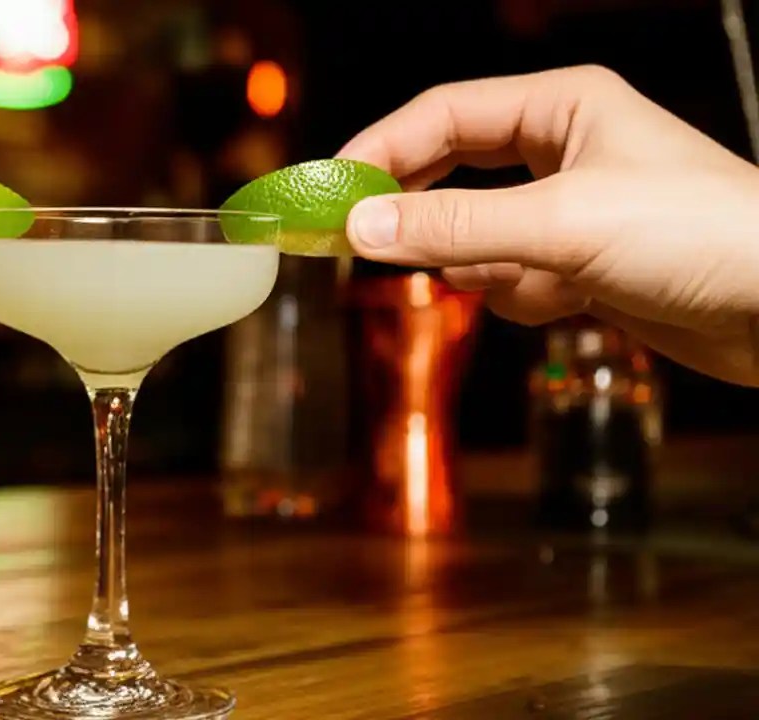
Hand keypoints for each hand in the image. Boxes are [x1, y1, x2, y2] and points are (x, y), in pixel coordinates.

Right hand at [338, 65, 758, 386]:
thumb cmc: (700, 235)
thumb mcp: (562, 225)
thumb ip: (453, 227)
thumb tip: (360, 228)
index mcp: (562, 106)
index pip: (441, 115)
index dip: (378, 151)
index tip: (328, 196)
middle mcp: (562, 151)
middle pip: (450, 175)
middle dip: (421, 215)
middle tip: (360, 245)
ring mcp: (570, 211)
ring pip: (476, 239)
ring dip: (489, 269)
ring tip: (537, 281)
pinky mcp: (581, 265)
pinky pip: (512, 281)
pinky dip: (526, 299)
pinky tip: (572, 304)